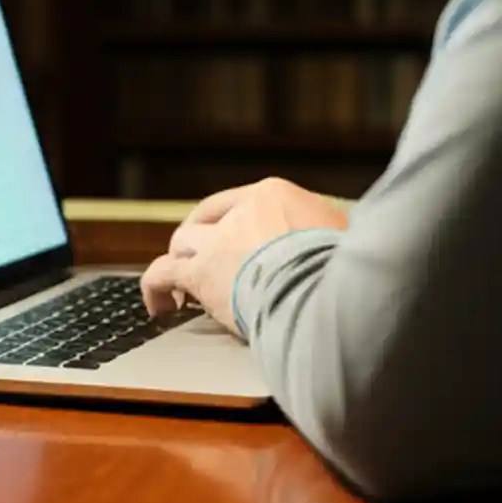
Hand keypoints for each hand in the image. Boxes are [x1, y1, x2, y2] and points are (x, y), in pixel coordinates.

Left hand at [139, 178, 347, 334]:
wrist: (328, 292)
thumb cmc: (346, 269)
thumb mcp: (346, 235)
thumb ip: (328, 233)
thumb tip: (346, 242)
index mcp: (273, 196)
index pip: (235, 203)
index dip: (226, 223)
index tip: (228, 240)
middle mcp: (239, 213)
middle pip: (204, 222)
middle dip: (199, 244)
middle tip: (201, 266)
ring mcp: (216, 243)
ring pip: (181, 245)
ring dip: (177, 264)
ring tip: (177, 290)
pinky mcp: (200, 274)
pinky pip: (161, 274)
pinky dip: (155, 287)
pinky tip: (160, 306)